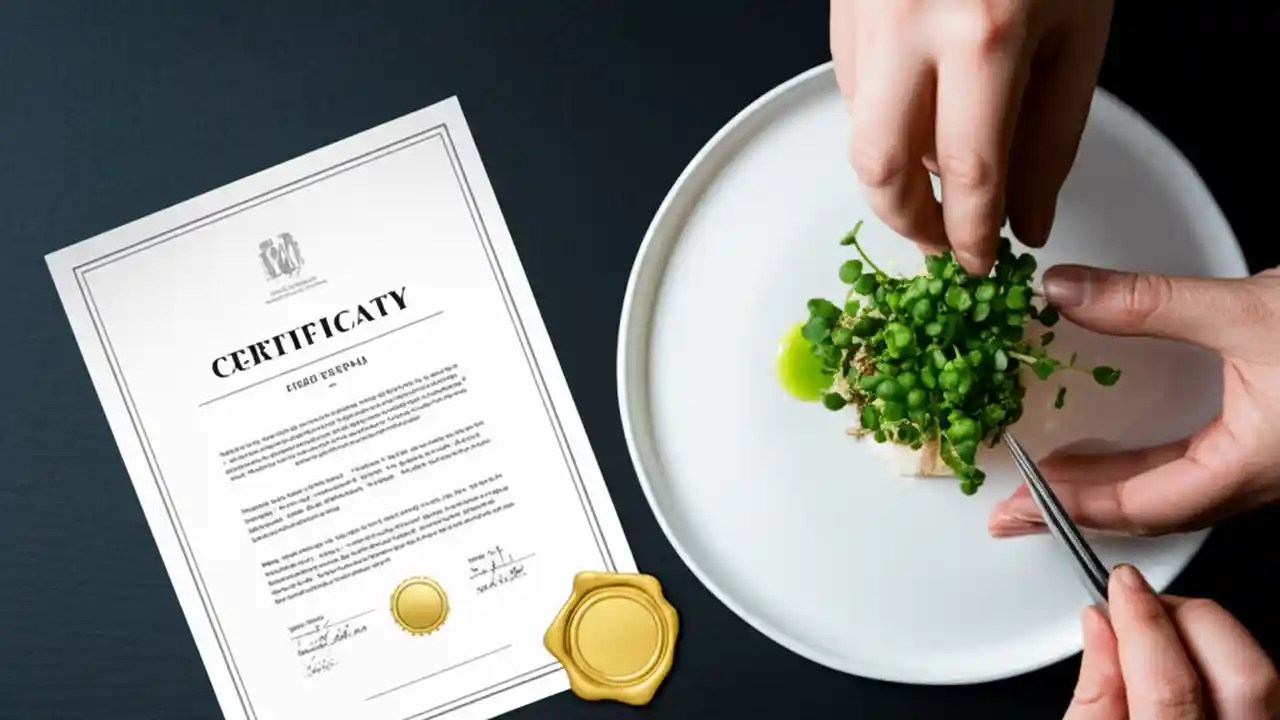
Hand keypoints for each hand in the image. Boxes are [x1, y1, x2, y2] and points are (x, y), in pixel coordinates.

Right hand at [829, 0, 1112, 273]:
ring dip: (898, 166)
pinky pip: (851, 87)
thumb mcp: (1077, 34)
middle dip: (909, 222)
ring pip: (860, 128)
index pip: (967, 171)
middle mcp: (908, 26)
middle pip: (882, 167)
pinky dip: (883, 116)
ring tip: (939, 165)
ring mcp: (866, 15)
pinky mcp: (844, 7)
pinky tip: (919, 104)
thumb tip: (1026, 220)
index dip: (971, 233)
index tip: (979, 261)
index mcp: (983, 34)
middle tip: (939, 241)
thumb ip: (1052, 136)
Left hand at [989, 265, 1279, 537]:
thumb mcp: (1242, 308)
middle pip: (1148, 512)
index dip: (1072, 503)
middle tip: (1010, 512)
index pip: (1141, 504)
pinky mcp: (1268, 445)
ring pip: (1169, 497)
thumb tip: (1063, 292)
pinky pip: (1189, 474)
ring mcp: (1264, 466)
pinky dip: (1139, 473)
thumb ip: (1147, 302)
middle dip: (1073, 511)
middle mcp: (1257, 479)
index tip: (1018, 501)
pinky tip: (1109, 463)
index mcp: (1248, 466)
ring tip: (1044, 488)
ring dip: (1103, 494)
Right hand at [1066, 564, 1278, 717]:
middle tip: (1141, 602)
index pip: (1170, 685)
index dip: (1143, 624)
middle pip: (1242, 672)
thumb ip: (1093, 693)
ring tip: (1159, 627)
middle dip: (1188, 616)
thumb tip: (1100, 624)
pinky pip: (1261, 684)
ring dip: (1204, 631)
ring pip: (1260, 671)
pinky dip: (1220, 655)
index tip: (1120, 586)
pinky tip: (1184, 654)